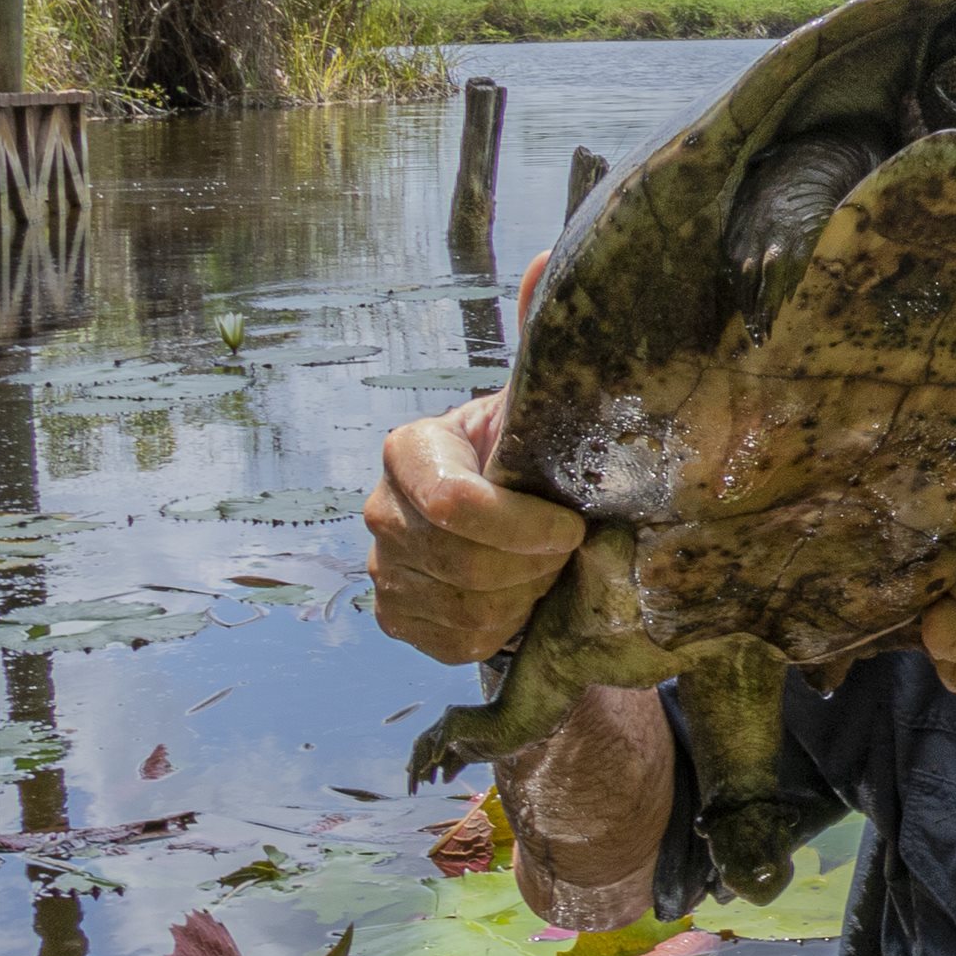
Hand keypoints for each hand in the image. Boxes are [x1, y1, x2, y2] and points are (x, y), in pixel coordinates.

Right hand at [365, 389, 581, 664]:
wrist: (507, 501)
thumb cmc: (529, 453)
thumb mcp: (533, 411)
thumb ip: (541, 377)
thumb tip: (534, 315)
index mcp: (412, 449)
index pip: (455, 503)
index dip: (525, 526)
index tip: (574, 526)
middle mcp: (382, 509)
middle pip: (465, 563)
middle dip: (535, 563)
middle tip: (569, 549)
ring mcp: (383, 568)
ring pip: (467, 608)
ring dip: (525, 594)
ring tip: (546, 567)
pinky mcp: (396, 616)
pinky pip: (457, 641)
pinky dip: (504, 627)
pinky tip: (519, 595)